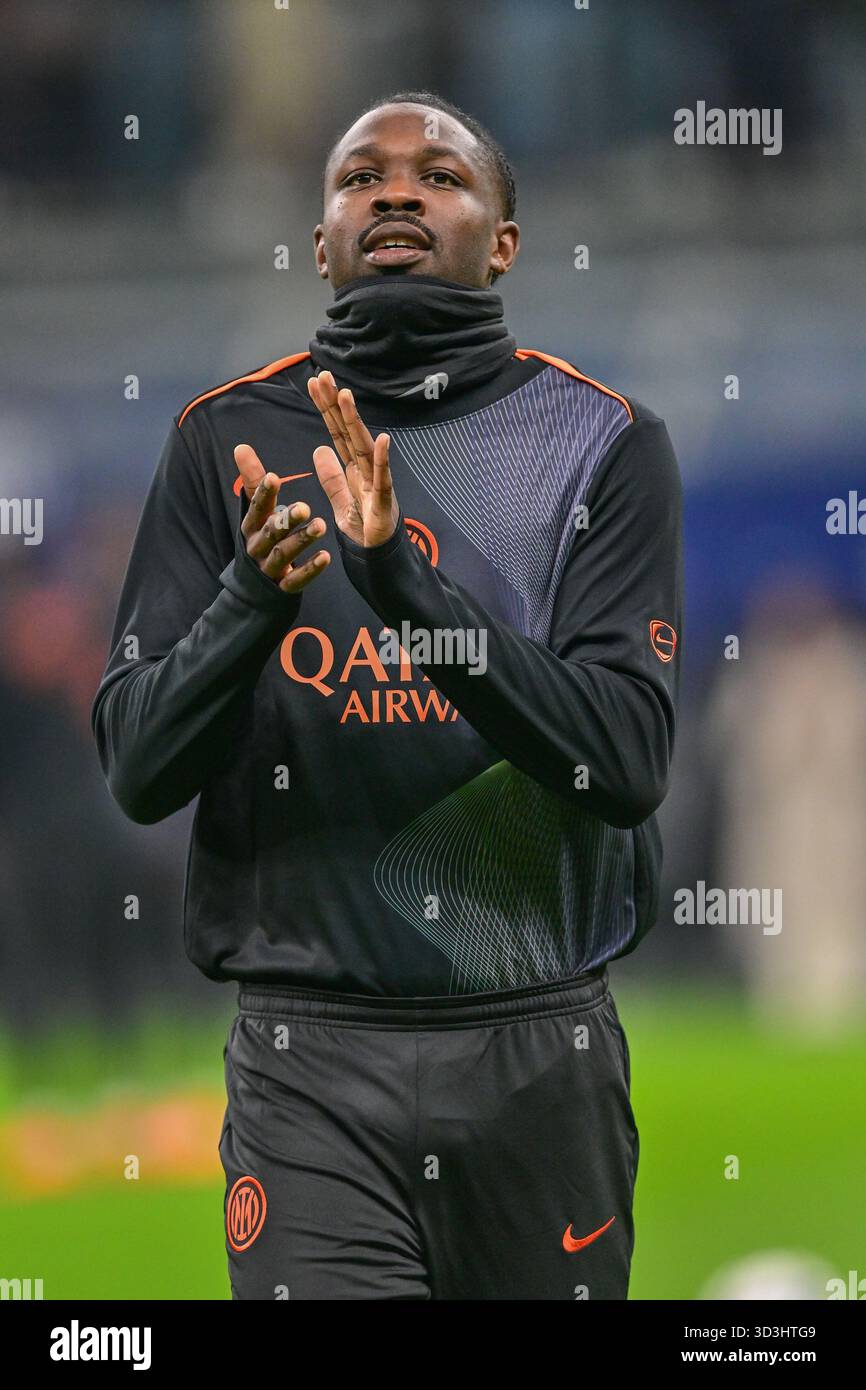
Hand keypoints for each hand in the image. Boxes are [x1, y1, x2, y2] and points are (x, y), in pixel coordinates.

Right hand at [234, 443, 329, 592]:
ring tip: (320, 526)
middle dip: (286, 520)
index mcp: (250, 527)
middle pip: (270, 533)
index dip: (263, 494)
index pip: (256, 508)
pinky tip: (325, 557)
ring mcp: (269, 569)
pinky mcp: (283, 588)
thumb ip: (253, 482)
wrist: (253, 589)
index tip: (274, 477)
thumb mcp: (256, 513)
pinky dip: (310, 570)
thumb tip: (240, 446)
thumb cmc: (259, 540)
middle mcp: (257, 547)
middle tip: (305, 507)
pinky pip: (296, 580)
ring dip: (301, 540)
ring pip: (284, 554)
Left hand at [307, 371, 398, 547]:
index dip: (326, 409)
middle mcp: (366, 470)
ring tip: (345, 397)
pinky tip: (380, 440)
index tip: (315, 384)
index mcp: (353, 468)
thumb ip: (330, 476)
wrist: (377, 559)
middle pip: (348, 432)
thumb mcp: (339, 500)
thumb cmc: (364, 529)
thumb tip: (318, 449)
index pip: (337, 432)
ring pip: (363, 448)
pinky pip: (383, 479)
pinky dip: (382, 460)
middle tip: (324, 377)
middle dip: (336, 405)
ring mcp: (376, 483)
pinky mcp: (383, 503)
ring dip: (355, 422)